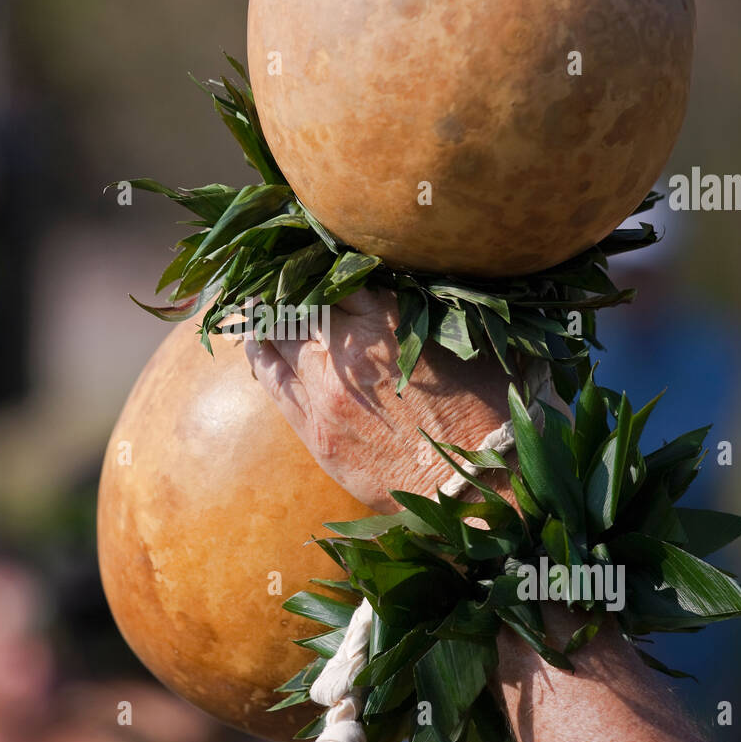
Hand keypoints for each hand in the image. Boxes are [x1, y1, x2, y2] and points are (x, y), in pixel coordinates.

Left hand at [243, 287, 517, 512]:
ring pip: (276, 336)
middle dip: (288, 284)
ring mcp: (325, 392)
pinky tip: (253, 340)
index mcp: (389, 321)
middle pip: (299, 301)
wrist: (471, 487)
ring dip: (265, 313)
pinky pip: (271, 380)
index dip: (324, 262)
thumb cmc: (486, 413)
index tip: (316, 254)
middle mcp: (349, 351)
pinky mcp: (314, 430)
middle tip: (279, 272)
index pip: (339, 274)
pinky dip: (259, 353)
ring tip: (256, 300)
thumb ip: (434, 309)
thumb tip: (419, 282)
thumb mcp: (470, 343)